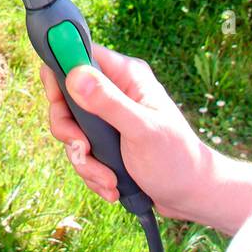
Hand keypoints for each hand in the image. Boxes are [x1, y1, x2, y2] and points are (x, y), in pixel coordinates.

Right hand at [40, 43, 211, 221]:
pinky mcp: (104, 140)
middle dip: (70, 132)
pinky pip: (80, 150)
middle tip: (84, 150)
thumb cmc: (177, 160)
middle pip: (65, 97)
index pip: (77, 55)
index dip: (60, 74)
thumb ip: (108, 102)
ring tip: (109, 181)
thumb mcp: (142, 130)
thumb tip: (74, 75)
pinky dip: (91, 172)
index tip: (59, 103)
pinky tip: (111, 186)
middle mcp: (113, 91)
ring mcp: (107, 117)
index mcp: (125, 75)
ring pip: (70, 129)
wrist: (192, 197)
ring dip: (84, 160)